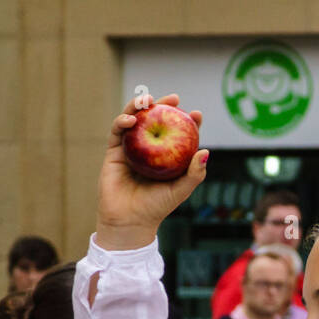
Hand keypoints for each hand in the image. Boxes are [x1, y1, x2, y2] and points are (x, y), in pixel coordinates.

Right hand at [96, 92, 208, 250]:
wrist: (129, 220)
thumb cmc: (157, 208)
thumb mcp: (180, 190)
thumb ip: (194, 173)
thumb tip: (205, 151)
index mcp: (167, 159)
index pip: (179, 136)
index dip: (188, 123)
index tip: (197, 114)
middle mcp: (150, 151)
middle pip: (156, 122)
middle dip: (165, 106)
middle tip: (174, 98)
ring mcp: (131, 149)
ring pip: (136, 121)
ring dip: (140, 106)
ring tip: (148, 100)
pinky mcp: (114, 151)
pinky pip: (118, 131)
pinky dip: (123, 121)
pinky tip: (132, 119)